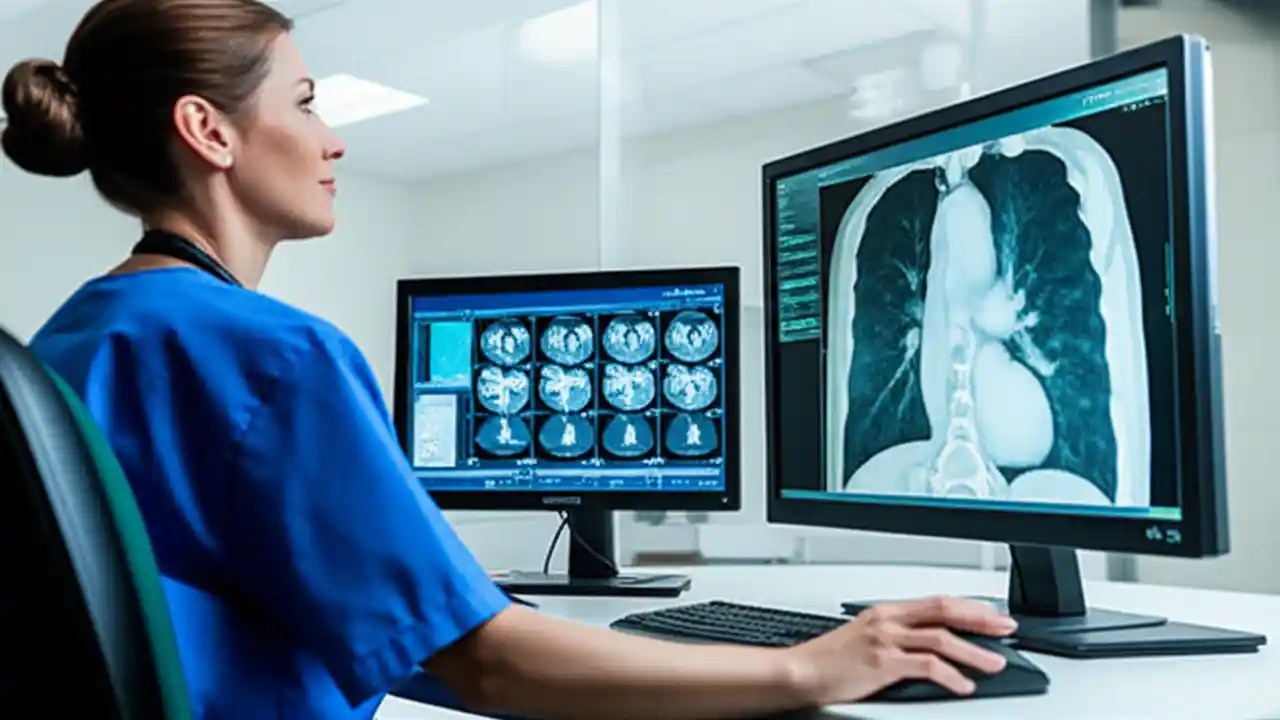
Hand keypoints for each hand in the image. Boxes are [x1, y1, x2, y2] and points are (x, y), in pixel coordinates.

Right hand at [785, 596, 1017, 704]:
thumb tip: (933, 647)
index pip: (937, 602)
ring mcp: (885, 640)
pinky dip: (950, 676)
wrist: (800, 671)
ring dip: (973, 653)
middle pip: (944, 613)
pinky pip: (926, 666)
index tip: (993, 615)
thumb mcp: (865, 639)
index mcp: (886, 611)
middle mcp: (888, 620)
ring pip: (941, 640)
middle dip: (980, 621)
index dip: (969, 607)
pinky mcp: (882, 663)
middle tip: (1006, 630)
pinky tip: (962, 686)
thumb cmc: (829, 660)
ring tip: (994, 664)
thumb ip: (897, 637)